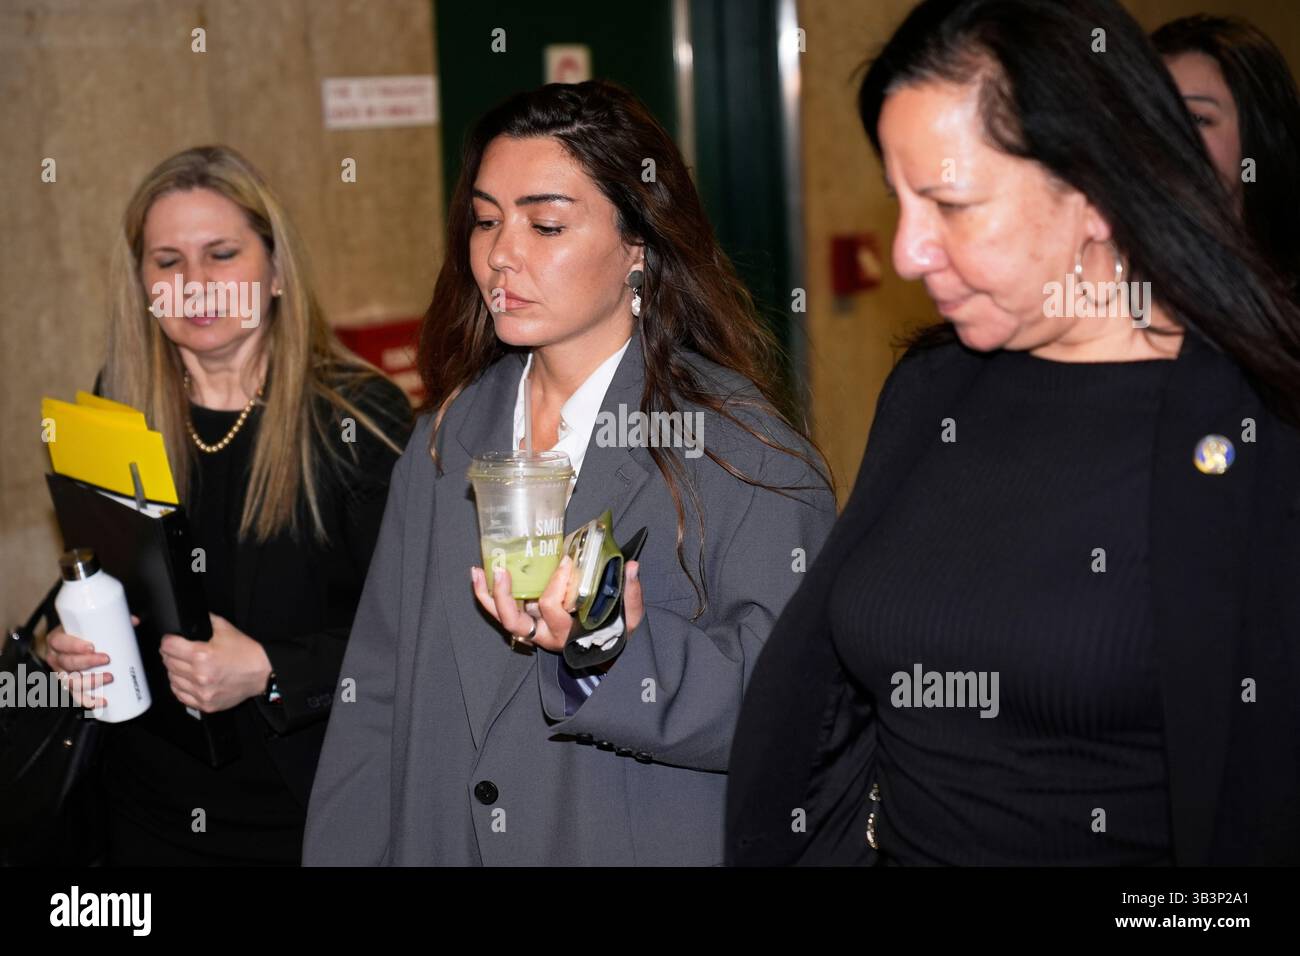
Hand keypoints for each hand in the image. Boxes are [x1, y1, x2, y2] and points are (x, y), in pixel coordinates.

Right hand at [42, 615, 139, 708]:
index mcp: (57, 639)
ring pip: (70, 681)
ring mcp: (61, 673)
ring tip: (109, 678)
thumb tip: (133, 621)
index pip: (60, 642)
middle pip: (66, 662)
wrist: (70, 646)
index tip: (91, 646)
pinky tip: (101, 701)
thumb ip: (111, 620)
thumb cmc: (79, 635)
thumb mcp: (89, 624)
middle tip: (106, 660)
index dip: (74, 645)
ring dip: (90, 682)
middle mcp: (56, 657)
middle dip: (87, 663)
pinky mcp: (69, 685)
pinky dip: (88, 700)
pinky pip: (75, 695)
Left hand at [160, 613, 271, 713]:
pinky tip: (186, 680)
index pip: (168, 646)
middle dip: (170, 654)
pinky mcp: (205, 704)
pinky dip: (180, 687)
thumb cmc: (246, 652)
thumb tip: (191, 617)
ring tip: (183, 665)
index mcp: (202, 655)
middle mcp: (200, 675)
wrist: (262, 673)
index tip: (169, 640)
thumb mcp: (226, 629)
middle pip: (168, 663)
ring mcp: (202, 692)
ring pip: (172, 679)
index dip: (167, 640)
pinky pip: (180, 695)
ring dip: (174, 671)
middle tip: (177, 651)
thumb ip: (206, 620)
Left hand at [471, 558, 645, 652]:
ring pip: (503, 618)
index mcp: (566, 635)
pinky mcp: (529, 623)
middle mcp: (544, 636)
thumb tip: (632, 566)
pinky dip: (491, 596)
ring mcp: (534, 631)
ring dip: (488, 595)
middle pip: (514, 621)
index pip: (551, 608)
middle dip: (505, 596)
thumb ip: (631, 595)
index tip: (566, 562)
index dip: (556, 583)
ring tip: (478, 570)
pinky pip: (504, 613)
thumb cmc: (616, 636)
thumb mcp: (629, 620)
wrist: (607, 655)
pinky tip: (483, 574)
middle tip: (503, 570)